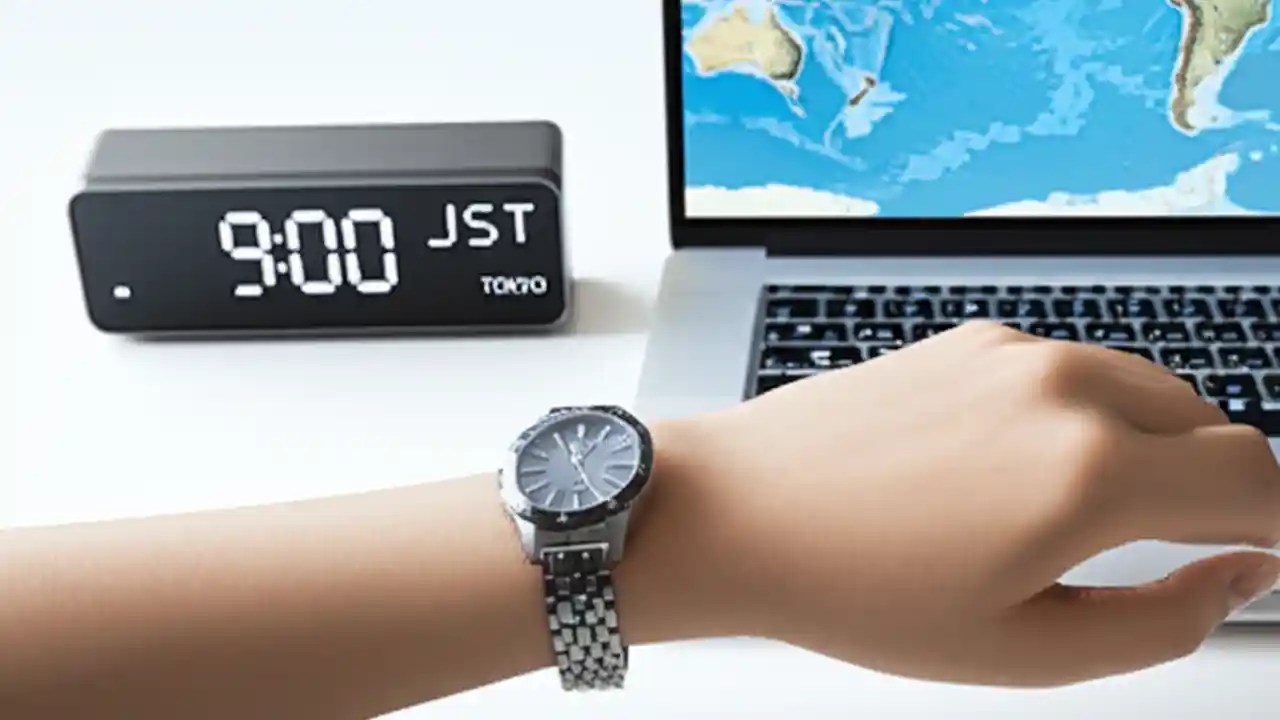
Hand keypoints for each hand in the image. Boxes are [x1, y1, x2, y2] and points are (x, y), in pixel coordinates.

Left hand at [643, 322, 1279, 686]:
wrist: (738, 513)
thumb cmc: (852, 586)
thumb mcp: (1023, 649)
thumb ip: (1159, 621)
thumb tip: (1236, 577)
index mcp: (1091, 471)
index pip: (1258, 480)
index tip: (1267, 553)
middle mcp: (1064, 388)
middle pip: (1214, 423)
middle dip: (1222, 488)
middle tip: (1182, 548)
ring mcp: (1014, 351)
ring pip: (1146, 387)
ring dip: (1157, 445)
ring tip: (1096, 515)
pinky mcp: (970, 338)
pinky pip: (1072, 370)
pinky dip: (1087, 413)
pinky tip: (1023, 469)